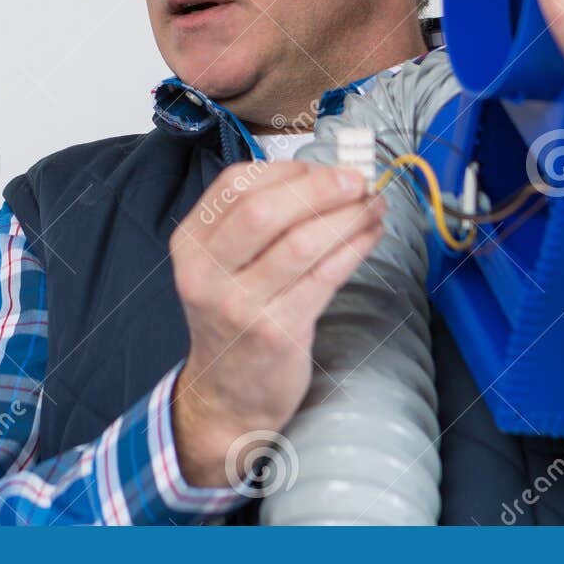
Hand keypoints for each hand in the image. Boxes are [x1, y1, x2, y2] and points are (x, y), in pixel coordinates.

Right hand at [169, 160, 385, 486]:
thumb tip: (325, 175)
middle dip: (320, 187)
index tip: (326, 167)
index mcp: (190, 244)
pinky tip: (370, 235)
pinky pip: (324, 277)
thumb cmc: (234, 318)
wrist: (226, 395)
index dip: (288, 169)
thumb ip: (256, 221)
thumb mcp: (222, 265)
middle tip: (358, 180)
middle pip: (264, 210)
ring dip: (346, 217)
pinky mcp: (276, 331)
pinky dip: (354, 248)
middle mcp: (206, 273)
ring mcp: (239, 305)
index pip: (236, 185)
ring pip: (300, 243)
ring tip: (373, 205)